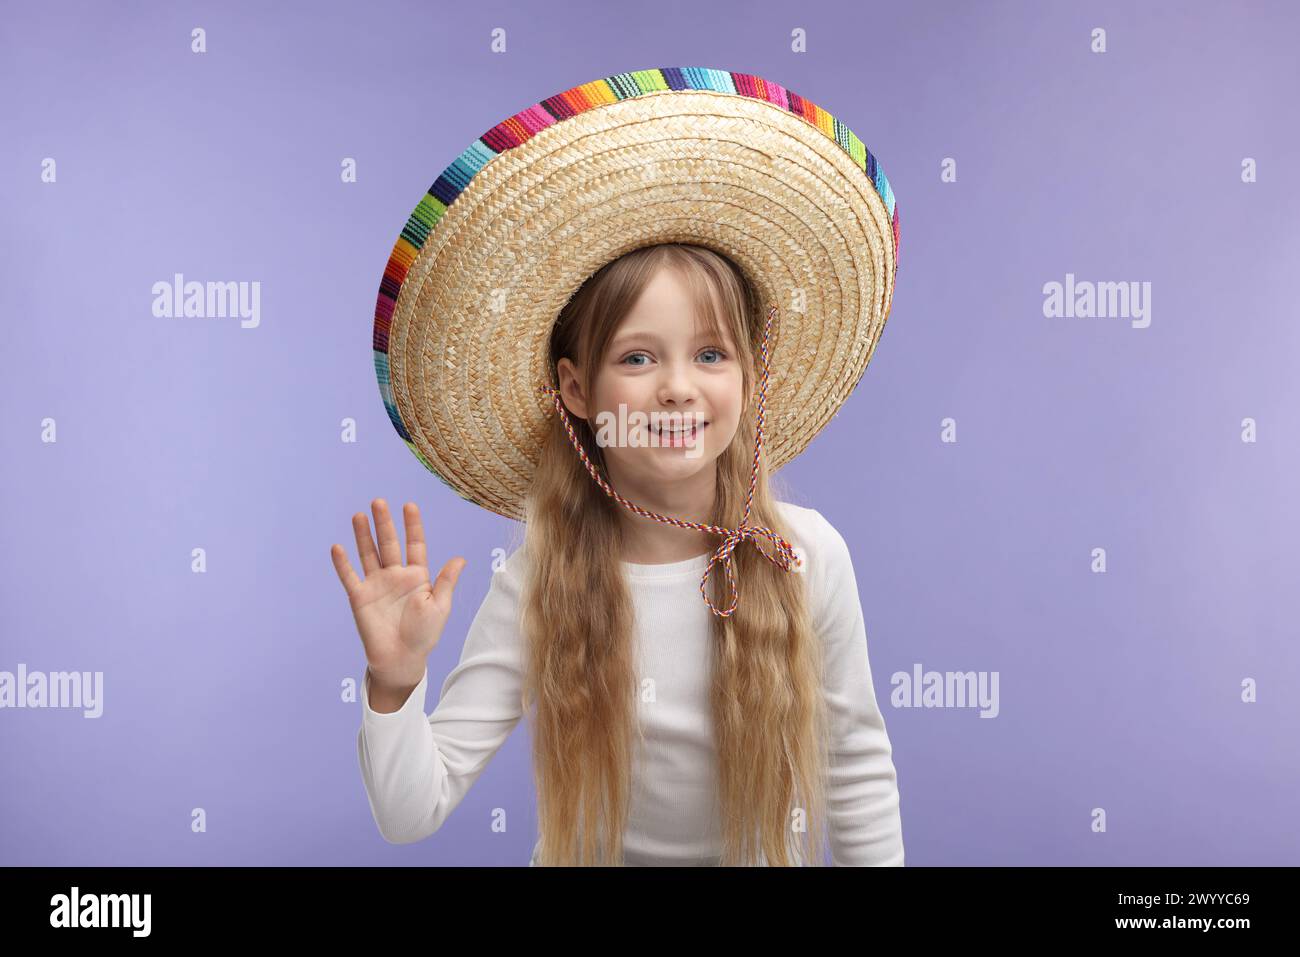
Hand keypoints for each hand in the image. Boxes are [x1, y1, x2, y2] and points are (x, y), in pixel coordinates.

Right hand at [330, 499, 465, 691]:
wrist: (402, 659)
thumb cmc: (424, 635)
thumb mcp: (440, 606)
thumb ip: (446, 581)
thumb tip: (460, 558)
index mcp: (417, 576)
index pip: (414, 544)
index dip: (412, 526)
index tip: (409, 505)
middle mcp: (395, 575)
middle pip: (389, 543)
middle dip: (384, 523)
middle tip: (379, 501)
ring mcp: (376, 585)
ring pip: (369, 554)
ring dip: (363, 536)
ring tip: (359, 515)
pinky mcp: (360, 597)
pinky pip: (350, 577)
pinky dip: (343, 563)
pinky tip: (337, 547)